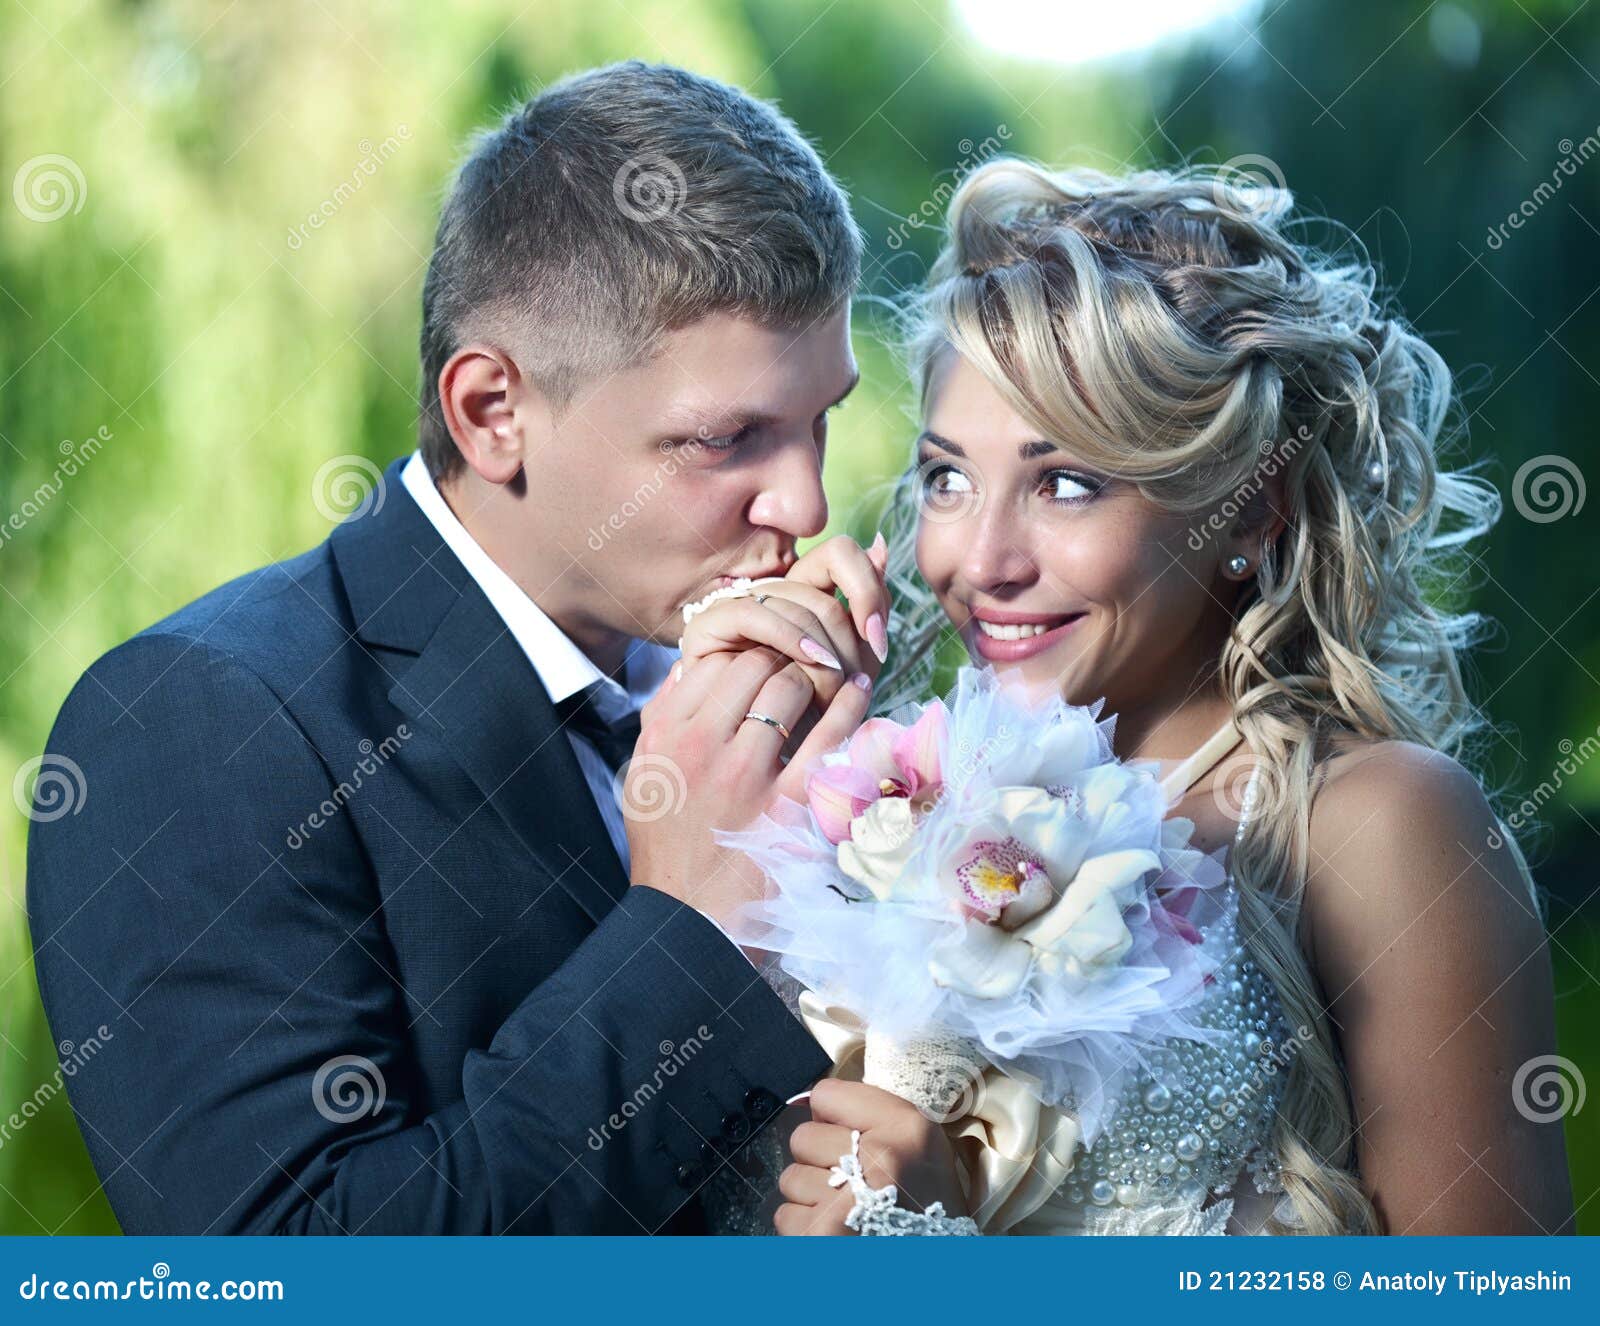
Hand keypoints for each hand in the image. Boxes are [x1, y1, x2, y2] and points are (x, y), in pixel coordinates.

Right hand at [625, 647, 873, 924]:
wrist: (688, 917)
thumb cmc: (668, 844)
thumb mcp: (643, 777)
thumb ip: (660, 720)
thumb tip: (688, 666)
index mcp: (665, 736)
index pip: (712, 662)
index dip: (743, 654)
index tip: (761, 664)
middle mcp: (700, 746)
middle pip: (753, 664)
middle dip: (780, 660)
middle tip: (796, 670)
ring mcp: (745, 773)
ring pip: (788, 686)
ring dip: (812, 677)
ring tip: (825, 678)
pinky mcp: (788, 802)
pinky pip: (828, 733)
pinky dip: (849, 702)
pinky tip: (859, 687)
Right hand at [679, 533, 890, 720]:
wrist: (764, 758)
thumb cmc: (810, 715)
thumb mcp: (852, 662)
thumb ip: (868, 608)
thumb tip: (880, 545)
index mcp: (804, 590)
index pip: (841, 553)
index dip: (868, 589)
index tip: (878, 641)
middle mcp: (769, 590)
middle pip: (823, 587)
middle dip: (849, 638)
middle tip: (855, 682)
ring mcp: (736, 603)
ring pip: (795, 601)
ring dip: (823, 649)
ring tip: (833, 689)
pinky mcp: (706, 625)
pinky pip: (753, 613)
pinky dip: (790, 637)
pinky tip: (812, 663)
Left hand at [773, 1079, 968, 1235]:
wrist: (935, 1276)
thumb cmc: (925, 1212)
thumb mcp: (920, 1149)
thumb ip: (869, 1118)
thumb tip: (802, 1103)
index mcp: (906, 1130)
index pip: (826, 1094)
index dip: (832, 1118)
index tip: (851, 1139)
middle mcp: (878, 1160)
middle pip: (803, 1137)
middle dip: (820, 1161)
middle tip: (852, 1186)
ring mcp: (846, 1200)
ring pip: (791, 1177)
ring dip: (812, 1198)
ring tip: (846, 1214)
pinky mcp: (821, 1237)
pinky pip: (786, 1216)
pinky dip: (805, 1229)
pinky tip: (837, 1236)